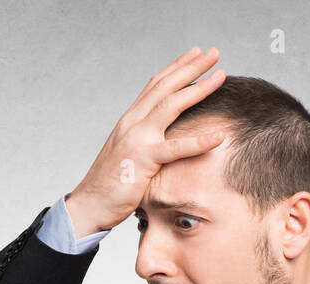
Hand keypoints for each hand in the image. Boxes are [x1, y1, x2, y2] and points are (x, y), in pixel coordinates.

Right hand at [65, 46, 226, 236]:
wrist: (89, 204)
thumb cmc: (111, 184)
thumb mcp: (128, 153)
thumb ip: (143, 140)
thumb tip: (159, 136)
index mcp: (130, 120)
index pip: (155, 85)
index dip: (176, 67)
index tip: (195, 53)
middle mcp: (132, 122)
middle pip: (165, 86)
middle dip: (191, 66)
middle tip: (214, 52)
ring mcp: (137, 138)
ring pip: (171, 105)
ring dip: (198, 88)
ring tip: (221, 76)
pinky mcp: (143, 160)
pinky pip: (175, 148)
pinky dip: (199, 142)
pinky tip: (219, 135)